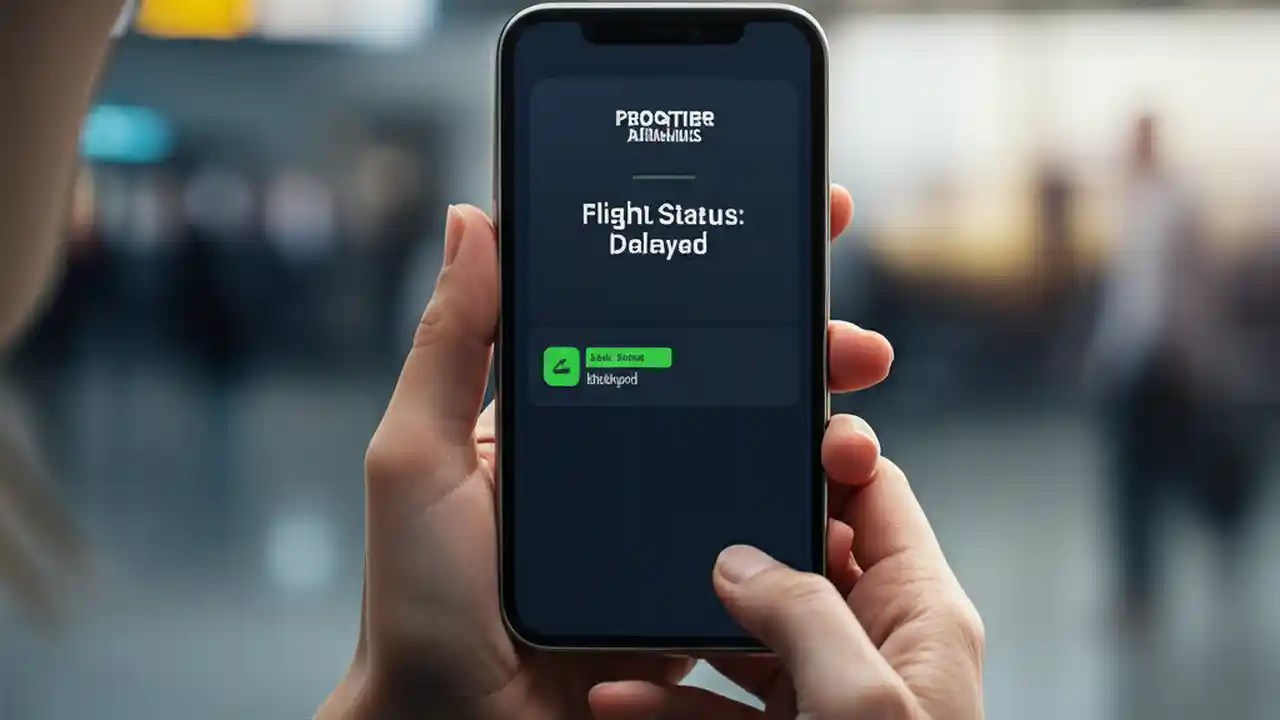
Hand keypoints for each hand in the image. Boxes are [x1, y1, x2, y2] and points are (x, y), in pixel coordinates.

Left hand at [317, 187, 895, 719]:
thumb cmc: (418, 602)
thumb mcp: (417, 458)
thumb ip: (450, 346)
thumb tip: (474, 223)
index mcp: (564, 408)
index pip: (649, 317)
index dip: (715, 270)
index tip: (778, 226)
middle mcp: (624, 454)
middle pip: (730, 381)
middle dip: (803, 349)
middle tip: (848, 338)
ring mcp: (665, 522)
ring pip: (762, 456)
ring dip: (823, 431)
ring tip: (852, 427)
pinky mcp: (696, 587)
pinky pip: (767, 543)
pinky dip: (813, 519)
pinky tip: (842, 503)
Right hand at [588, 449, 984, 717]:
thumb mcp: (860, 704)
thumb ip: (802, 613)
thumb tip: (738, 558)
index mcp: (918, 614)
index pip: (875, 496)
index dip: (827, 452)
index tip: (773, 421)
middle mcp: (874, 646)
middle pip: (799, 557)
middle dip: (733, 541)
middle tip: (674, 514)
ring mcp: (827, 696)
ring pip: (750, 633)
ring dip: (686, 628)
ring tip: (627, 624)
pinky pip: (723, 702)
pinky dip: (673, 696)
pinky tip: (624, 697)